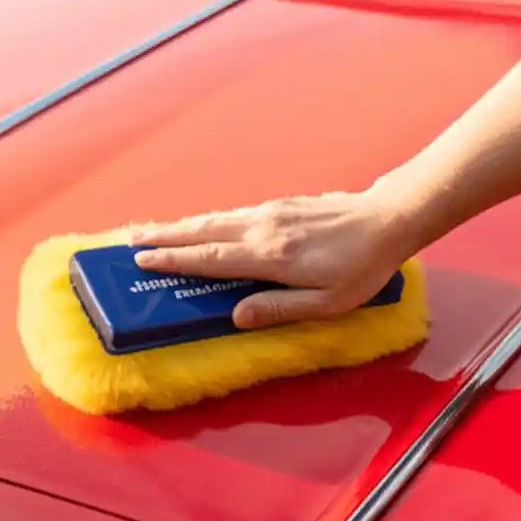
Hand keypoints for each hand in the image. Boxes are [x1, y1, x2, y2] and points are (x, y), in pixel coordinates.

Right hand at [130, 191, 415, 328]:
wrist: (388, 219)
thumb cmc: (362, 268)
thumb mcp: (328, 304)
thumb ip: (279, 309)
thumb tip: (236, 315)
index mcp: (272, 257)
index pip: (212, 259)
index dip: (176, 260)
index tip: (144, 259)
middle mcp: (264, 229)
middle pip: (204, 232)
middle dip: (166, 236)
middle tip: (132, 240)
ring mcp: (272, 213)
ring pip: (217, 219)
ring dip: (183, 226)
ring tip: (155, 231)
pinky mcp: (281, 205)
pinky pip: (233, 213)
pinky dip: (209, 220)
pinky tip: (201, 225)